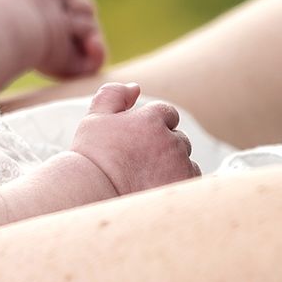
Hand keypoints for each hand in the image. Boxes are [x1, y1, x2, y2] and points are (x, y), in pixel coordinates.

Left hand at [2, 0, 107, 79]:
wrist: (17, 12)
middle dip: (80, 4)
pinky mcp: (68, 65)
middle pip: (89, 10)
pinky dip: (98, 52)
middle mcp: (53, 26)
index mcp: (47, 5)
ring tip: (63, 22)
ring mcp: (61, 47)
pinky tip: (90, 41)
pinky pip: (96, 63)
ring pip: (93, 30)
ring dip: (82, 21)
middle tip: (61, 6)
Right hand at [68, 81, 197, 195]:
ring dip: (173, 166)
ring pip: (185, 160)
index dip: (152, 127)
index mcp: (151, 119)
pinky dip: (178, 183)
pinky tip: (157, 189)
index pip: (166, 114)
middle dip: (164, 147)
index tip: (138, 142)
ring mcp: (179, 164)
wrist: (92, 193)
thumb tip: (135, 87)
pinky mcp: (184, 186)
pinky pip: (190, 180)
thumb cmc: (91, 159)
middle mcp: (170, 140)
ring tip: (147, 179)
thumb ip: (114, 95)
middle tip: (139, 164)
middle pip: (177, 138)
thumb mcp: (94, 119)